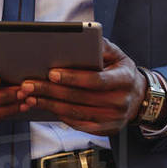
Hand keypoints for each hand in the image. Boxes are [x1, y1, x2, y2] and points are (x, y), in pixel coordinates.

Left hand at [17, 37, 147, 134]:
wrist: (138, 98)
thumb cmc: (121, 71)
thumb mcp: (117, 54)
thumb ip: (100, 45)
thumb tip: (80, 37)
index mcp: (125, 79)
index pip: (96, 80)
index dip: (73, 77)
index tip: (51, 72)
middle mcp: (120, 101)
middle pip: (80, 98)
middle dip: (51, 90)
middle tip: (28, 84)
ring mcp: (113, 119)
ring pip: (75, 112)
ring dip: (49, 104)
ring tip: (29, 95)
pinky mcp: (104, 130)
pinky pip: (77, 123)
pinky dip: (57, 114)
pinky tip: (43, 105)